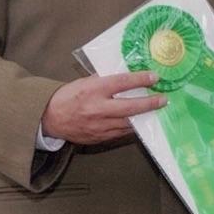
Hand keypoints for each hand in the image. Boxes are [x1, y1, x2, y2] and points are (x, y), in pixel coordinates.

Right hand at [40, 71, 165, 145]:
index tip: (154, 77)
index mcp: (93, 90)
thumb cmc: (67, 97)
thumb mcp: (83, 82)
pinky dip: (132, 127)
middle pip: (130, 107)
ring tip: (156, 111)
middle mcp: (98, 109)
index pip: (121, 83)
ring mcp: (100, 126)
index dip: (140, 79)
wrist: (50, 119)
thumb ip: (103, 80)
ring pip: (129, 123)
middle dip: (149, 104)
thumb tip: (125, 76)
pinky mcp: (100, 138)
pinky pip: (121, 133)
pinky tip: (140, 122)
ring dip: (144, 117)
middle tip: (163, 99)